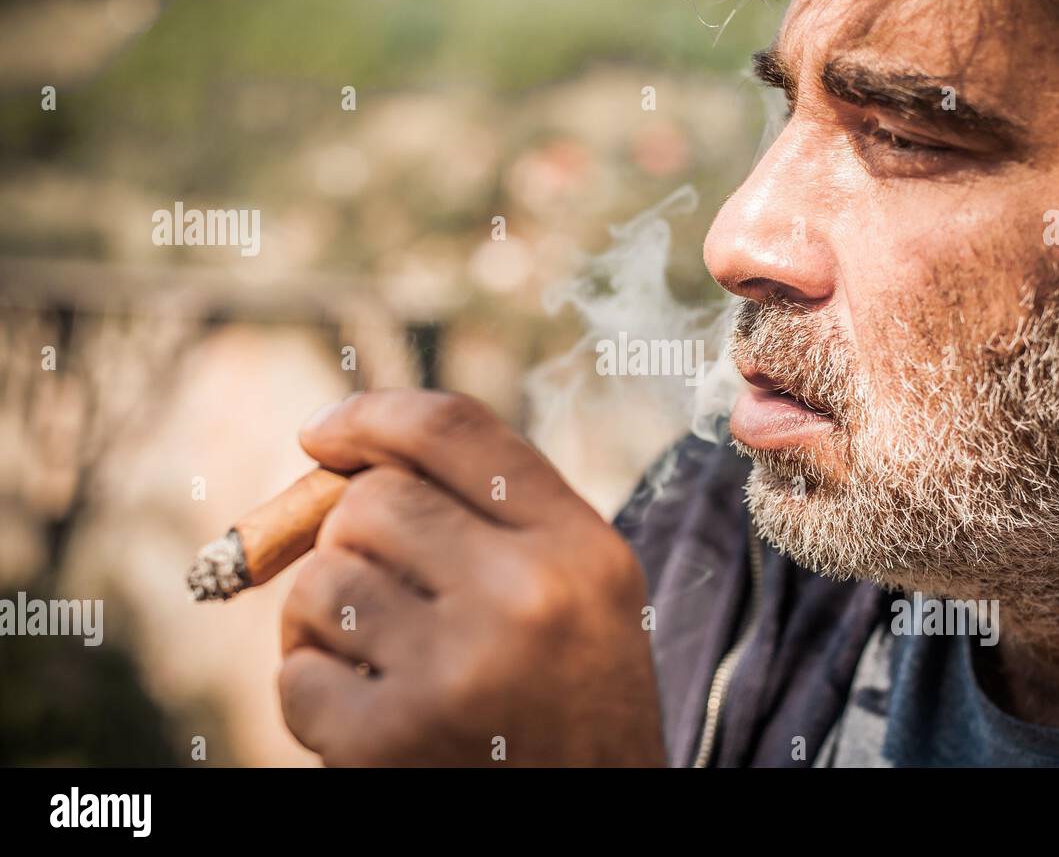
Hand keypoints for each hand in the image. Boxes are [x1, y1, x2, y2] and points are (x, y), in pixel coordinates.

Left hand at [277, 389, 666, 765]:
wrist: (589, 822)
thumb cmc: (573, 699)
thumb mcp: (580, 591)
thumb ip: (495, 514)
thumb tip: (343, 451)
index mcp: (579, 549)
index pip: (454, 431)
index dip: (373, 414)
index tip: (325, 431)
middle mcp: (526, 598)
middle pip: (371, 502)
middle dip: (353, 538)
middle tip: (385, 589)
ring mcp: (455, 671)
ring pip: (321, 583)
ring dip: (328, 617)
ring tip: (382, 658)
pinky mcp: (390, 741)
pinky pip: (297, 674)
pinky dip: (317, 691)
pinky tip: (372, 714)